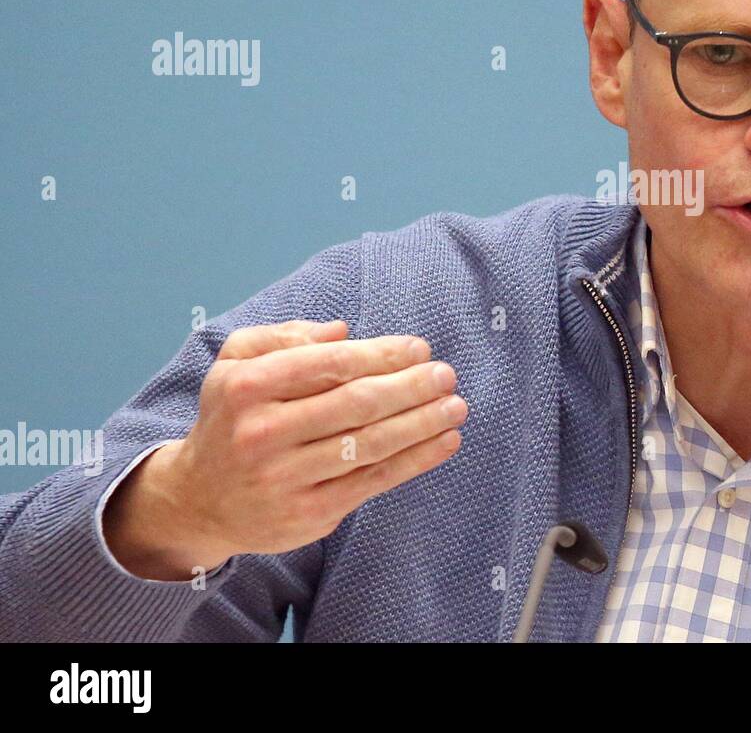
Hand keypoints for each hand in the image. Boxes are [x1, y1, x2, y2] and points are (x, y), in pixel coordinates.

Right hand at [103, 320, 464, 578]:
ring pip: (370, 445)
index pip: (330, 365)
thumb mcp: (236, 363)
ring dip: (422, 423)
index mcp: (246, 387)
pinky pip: (373, 481)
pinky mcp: (308, 513)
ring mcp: (285, 478)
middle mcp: (262, 433)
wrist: (200, 499)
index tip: (419, 349)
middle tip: (446, 375)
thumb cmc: (234, 417)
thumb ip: (285, 336)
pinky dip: (416, 460)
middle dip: (410, 387)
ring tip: (455, 406)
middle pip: (355, 404)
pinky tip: (444, 442)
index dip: (382, 355)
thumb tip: (343, 331)